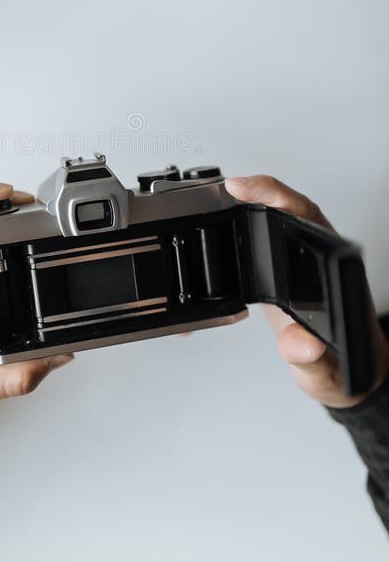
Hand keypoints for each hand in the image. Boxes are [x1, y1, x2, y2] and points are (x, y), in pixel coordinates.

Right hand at [225, 174, 388, 408]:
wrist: (342, 376)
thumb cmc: (342, 370)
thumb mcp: (325, 374)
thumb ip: (311, 361)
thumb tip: (300, 345)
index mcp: (331, 272)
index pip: (307, 217)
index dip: (276, 195)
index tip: (245, 189)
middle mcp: (317, 260)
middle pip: (290, 207)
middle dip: (258, 190)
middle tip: (228, 186)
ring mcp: (300, 262)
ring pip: (277, 218)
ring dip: (250, 203)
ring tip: (218, 197)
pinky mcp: (284, 271)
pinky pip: (266, 237)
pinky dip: (243, 223)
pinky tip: (222, 223)